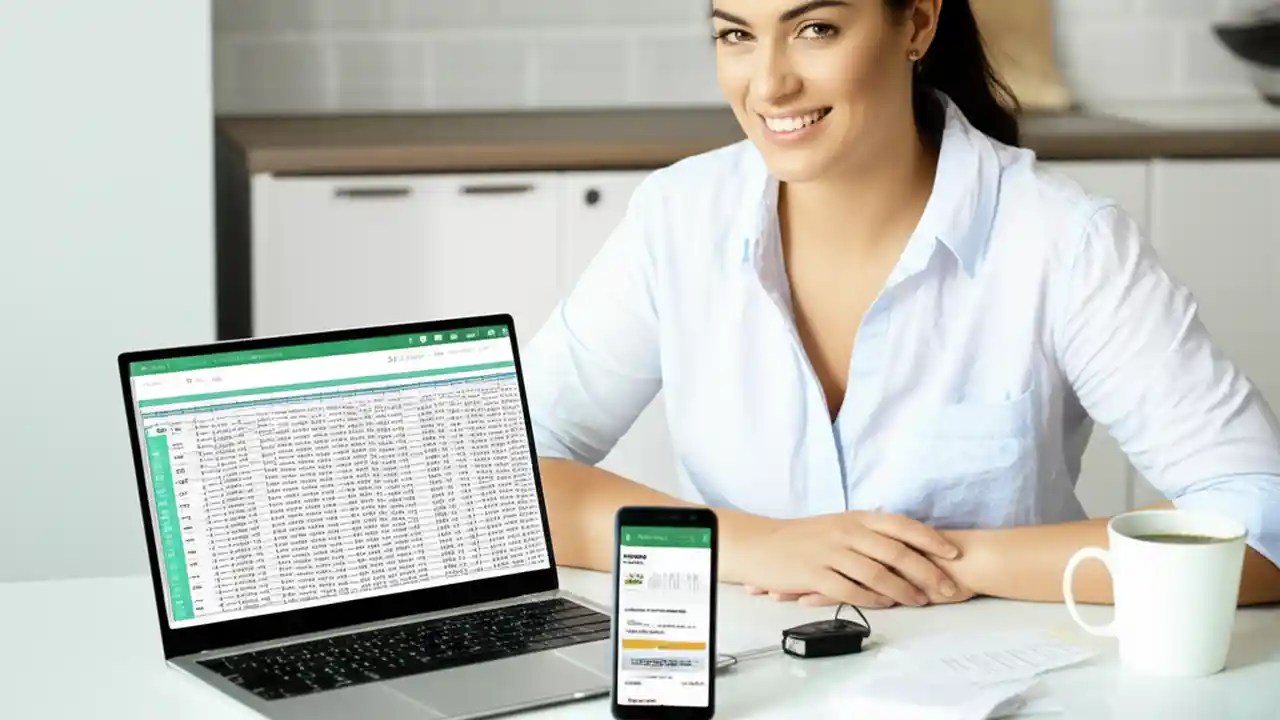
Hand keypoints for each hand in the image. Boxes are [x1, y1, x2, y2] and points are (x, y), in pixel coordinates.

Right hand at [734, 511, 965, 607]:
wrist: (760, 544)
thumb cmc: (801, 537)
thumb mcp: (837, 525)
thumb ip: (867, 531)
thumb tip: (904, 542)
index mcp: (855, 518)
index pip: (901, 525)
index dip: (930, 539)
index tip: (954, 553)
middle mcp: (846, 532)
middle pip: (896, 552)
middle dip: (927, 571)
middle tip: (947, 587)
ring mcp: (830, 553)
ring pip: (877, 573)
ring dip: (904, 590)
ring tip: (922, 601)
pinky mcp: (815, 574)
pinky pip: (851, 589)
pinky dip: (873, 598)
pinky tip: (886, 605)